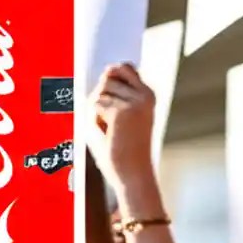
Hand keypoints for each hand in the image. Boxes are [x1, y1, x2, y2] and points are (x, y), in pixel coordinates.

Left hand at [90, 63, 155, 191]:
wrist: (133, 175)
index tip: (112, 104)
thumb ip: (113, 91)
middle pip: (108, 78)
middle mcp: (145, 95)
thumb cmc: (124, 148)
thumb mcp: (119, 114)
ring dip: (97, 112)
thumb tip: (107, 71)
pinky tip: (108, 135)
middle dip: (101, 98)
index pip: (125, 67)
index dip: (111, 80)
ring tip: (111, 131)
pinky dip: (95, 121)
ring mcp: (134, 102)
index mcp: (147, 94)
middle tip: (111, 123)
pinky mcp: (121, 111)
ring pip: (100, 92)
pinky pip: (94, 105)